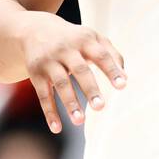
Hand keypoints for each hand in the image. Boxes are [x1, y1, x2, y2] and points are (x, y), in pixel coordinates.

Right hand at [20, 13, 126, 132]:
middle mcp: (65, 49)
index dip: (111, 70)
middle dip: (90, 89)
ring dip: (70, 103)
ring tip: (80, 121)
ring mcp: (49, 62)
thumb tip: (125, 77)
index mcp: (84, 40)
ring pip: (60, 84)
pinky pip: (43, 95)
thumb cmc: (72, 38)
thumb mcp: (91, 37)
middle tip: (100, 107)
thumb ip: (111, 54)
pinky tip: (57, 128)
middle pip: (79, 70)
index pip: (100, 55)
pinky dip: (50, 112)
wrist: (34, 30)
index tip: (122, 85)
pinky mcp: (35, 74)